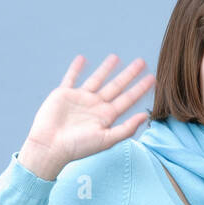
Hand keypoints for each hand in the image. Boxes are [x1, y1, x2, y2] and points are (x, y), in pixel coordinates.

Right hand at [22, 53, 154, 176]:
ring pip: (96, 79)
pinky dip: (76, 68)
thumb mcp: (106, 140)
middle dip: (129, 74)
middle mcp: (96, 106)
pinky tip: (82, 59)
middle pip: (116, 86)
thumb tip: (145, 117)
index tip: (152, 78)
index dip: (140, 89)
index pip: (127, 99)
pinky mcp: (64, 94)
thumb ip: (126, 129)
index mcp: (106, 117)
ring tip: (116, 57)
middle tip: (141, 62)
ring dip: (106, 68)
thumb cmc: (78, 147)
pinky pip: (71, 78)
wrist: (51, 146)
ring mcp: (80, 99)